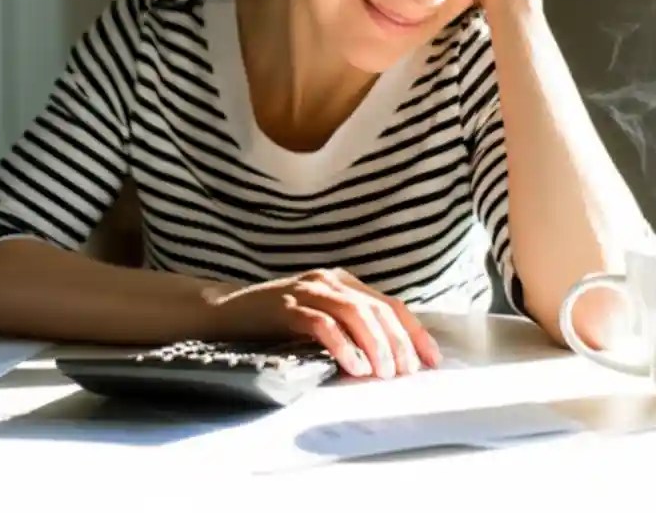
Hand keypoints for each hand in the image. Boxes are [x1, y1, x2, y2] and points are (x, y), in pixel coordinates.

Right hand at [211, 268, 441, 377]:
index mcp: (344, 282)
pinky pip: (322, 324)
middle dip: (398, 343)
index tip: (431, 361)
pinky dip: (343, 346)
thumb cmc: (275, 322)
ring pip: (355, 314)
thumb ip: (349, 328)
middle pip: (377, 309)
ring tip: (383, 373)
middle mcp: (330, 280)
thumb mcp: (320, 318)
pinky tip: (353, 367)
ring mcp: (308, 290)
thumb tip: (390, 361)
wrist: (224, 312)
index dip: (414, 332)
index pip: (390, 304)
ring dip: (375, 345)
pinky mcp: (287, 306)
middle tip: (406, 373)